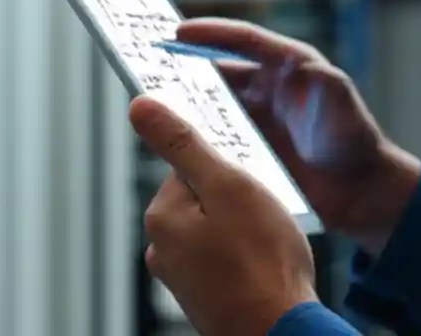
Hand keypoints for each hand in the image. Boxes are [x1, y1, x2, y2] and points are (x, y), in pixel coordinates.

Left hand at [130, 96, 318, 335]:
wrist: (279, 331)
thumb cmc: (262, 263)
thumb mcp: (228, 186)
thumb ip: (184, 145)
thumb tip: (141, 106)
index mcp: (162, 215)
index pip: (191, 165)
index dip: (228, 168)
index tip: (250, 183)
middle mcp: (162, 247)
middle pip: (204, 196)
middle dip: (237, 199)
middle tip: (264, 214)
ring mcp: (181, 276)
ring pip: (217, 228)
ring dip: (244, 229)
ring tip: (268, 243)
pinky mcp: (203, 296)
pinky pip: (224, 258)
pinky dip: (245, 256)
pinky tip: (265, 265)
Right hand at [176, 18, 420, 255]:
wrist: (360, 193)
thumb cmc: (357, 143)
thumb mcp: (345, 112)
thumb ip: (330, 89)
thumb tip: (312, 69)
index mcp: (288, 67)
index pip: (245, 41)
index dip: (213, 34)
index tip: (180, 32)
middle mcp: (267, 88)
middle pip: (219, 71)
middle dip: (187, 67)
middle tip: (150, 66)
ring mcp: (256, 119)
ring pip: (212, 105)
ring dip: (187, 104)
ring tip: (153, 104)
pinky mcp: (250, 149)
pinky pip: (217, 139)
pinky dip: (197, 139)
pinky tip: (174, 144)